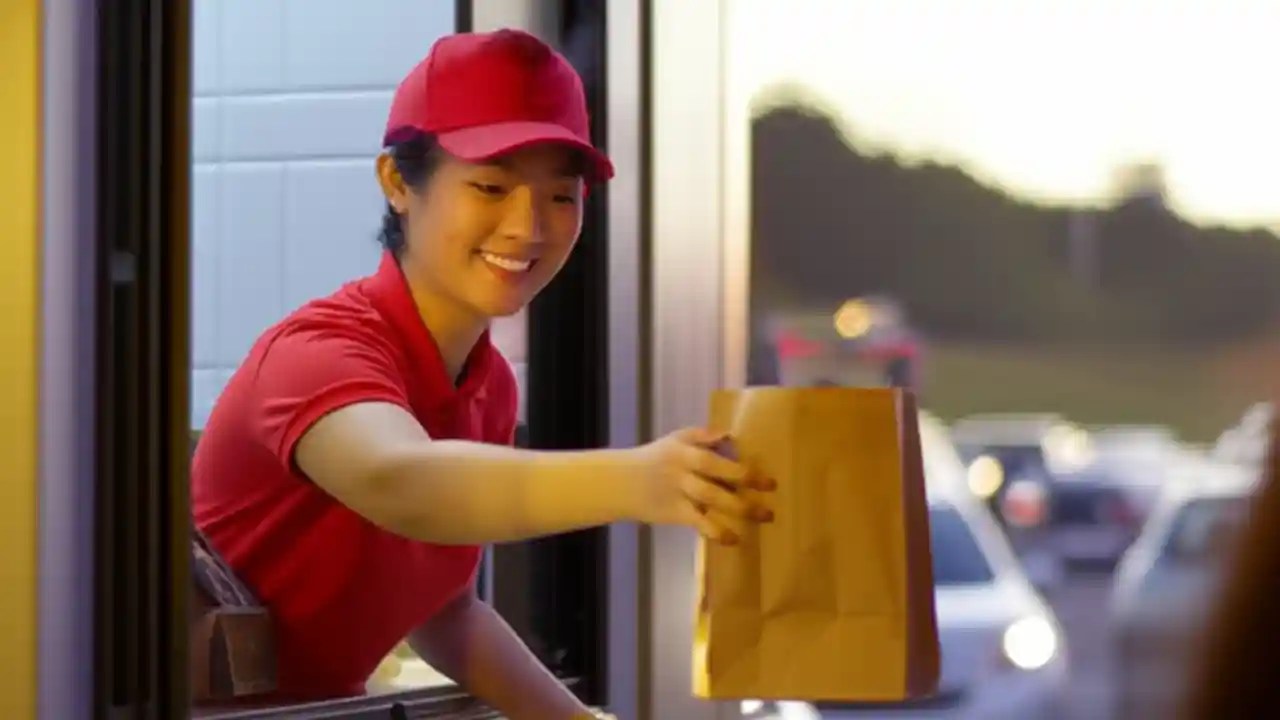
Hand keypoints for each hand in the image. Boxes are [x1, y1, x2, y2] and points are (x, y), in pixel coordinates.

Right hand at [621, 427, 774, 543]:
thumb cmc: (655, 458)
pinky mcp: (676, 513)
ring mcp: (680, 494)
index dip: (739, 465)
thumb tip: (730, 435)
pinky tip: (734, 539)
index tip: (765, 473)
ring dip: (739, 509)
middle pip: (717, 477)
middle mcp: (683, 472)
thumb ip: (702, 436)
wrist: (622, 483)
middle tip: (772, 490)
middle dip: (746, 484)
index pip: (714, 458)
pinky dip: (716, 532)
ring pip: (711, 500)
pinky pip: (699, 523)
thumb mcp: (675, 439)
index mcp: (684, 452)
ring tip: (765, 516)